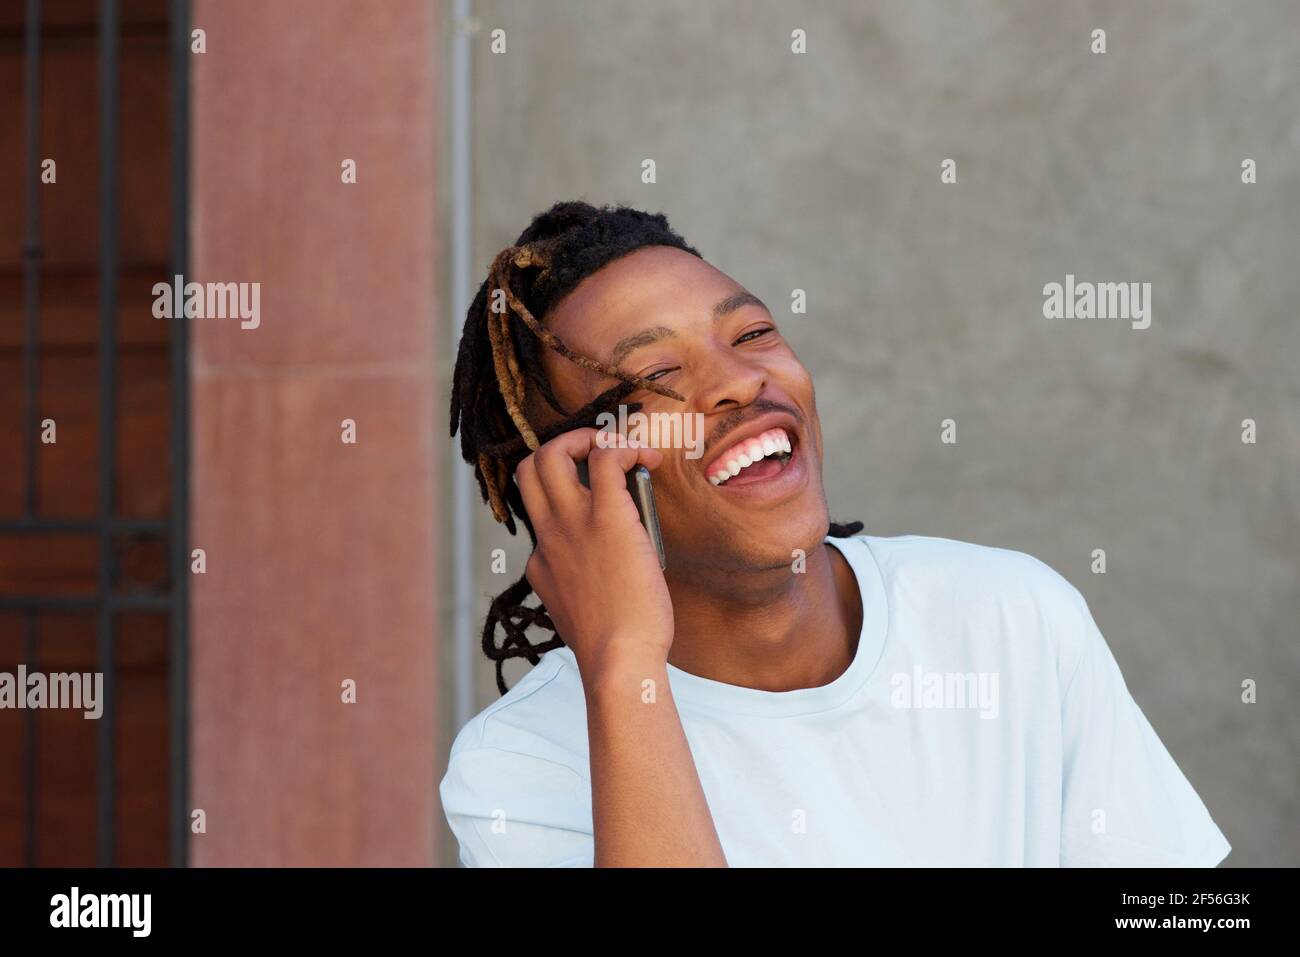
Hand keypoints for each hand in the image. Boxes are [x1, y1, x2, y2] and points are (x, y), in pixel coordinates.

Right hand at [515, 428, 673, 679]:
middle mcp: (548, 536)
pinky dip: (626, 446)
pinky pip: (608, 456)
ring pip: (553, 452)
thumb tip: (610, 566)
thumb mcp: (582, 615)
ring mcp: (572, 524)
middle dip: (560, 449)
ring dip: (587, 438)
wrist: (619, 662)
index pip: (540, 512)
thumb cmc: (614, 649)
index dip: (568, 498)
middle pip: (529, 468)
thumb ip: (584, 587)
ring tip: (621, 449)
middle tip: (599, 457)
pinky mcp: (608, 517)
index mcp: (541, 561)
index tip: (601, 501)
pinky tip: (648, 461)